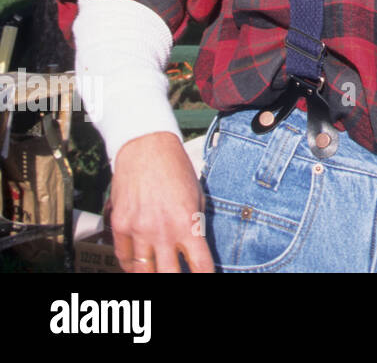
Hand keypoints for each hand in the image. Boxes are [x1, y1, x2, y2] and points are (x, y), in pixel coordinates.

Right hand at [109, 132, 214, 272]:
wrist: (146, 148)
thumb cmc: (176, 169)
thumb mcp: (196, 197)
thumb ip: (195, 226)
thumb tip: (196, 250)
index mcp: (187, 223)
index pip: (199, 265)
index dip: (204, 277)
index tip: (205, 279)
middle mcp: (162, 230)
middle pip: (169, 276)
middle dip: (176, 281)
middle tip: (179, 277)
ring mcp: (138, 230)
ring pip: (142, 272)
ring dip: (152, 276)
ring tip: (159, 274)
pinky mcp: (119, 225)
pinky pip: (124, 258)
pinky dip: (132, 266)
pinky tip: (140, 266)